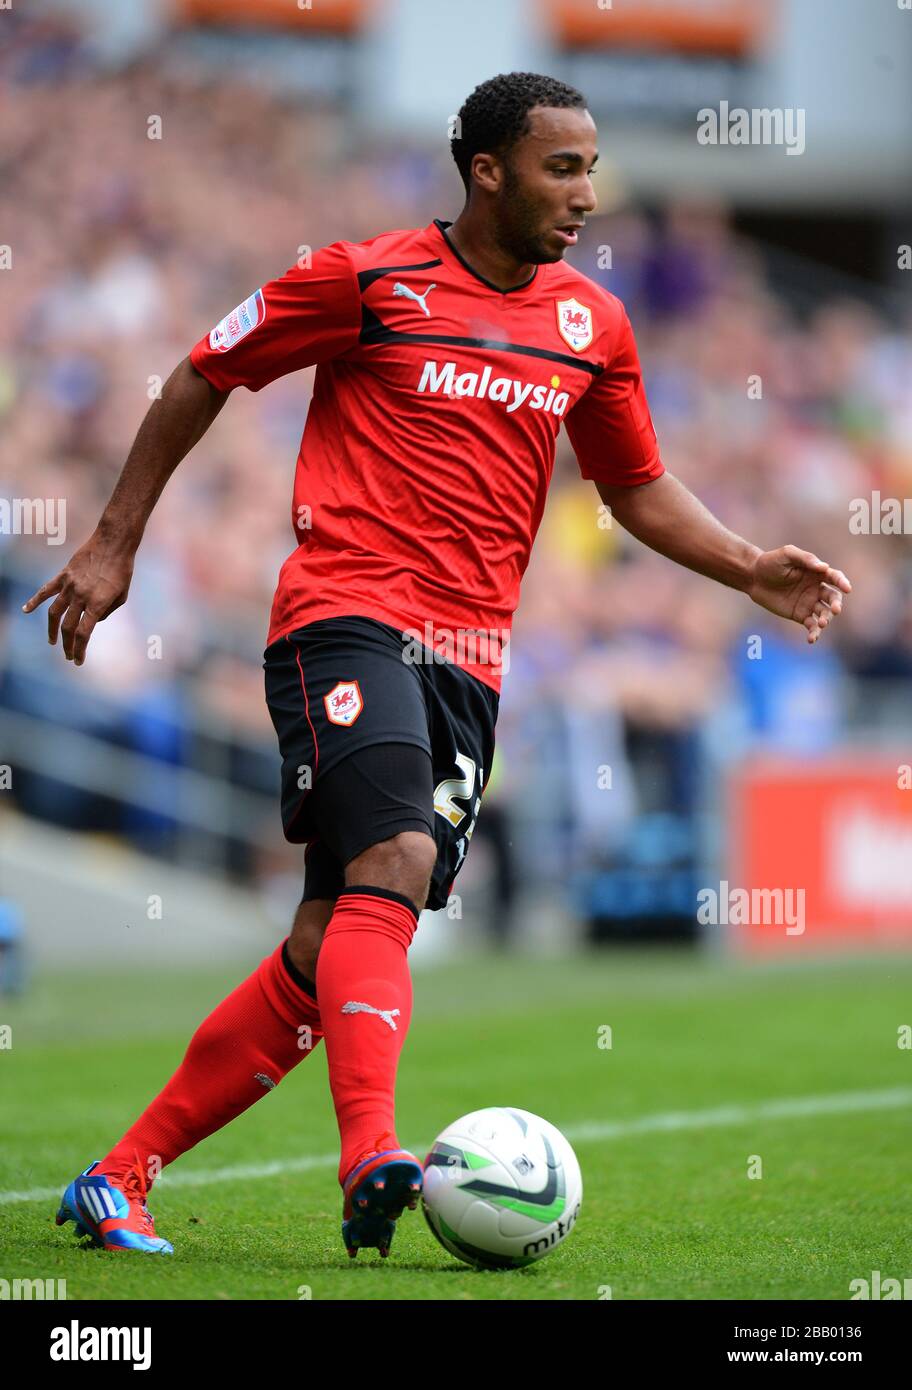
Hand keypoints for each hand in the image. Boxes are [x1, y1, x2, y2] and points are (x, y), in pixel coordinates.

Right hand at [22, 530, 134, 664]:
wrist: (113, 544)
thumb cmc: (122, 570)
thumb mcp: (122, 596)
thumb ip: (106, 612)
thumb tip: (92, 620)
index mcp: (97, 604)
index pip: (84, 633)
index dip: (79, 649)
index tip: (78, 660)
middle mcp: (81, 596)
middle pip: (68, 627)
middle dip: (67, 645)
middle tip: (68, 655)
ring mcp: (70, 586)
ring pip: (55, 613)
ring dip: (52, 629)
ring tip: (52, 641)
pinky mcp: (63, 576)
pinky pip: (46, 590)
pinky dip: (34, 601)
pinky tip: (26, 610)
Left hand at [748, 544, 850, 643]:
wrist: (753, 578)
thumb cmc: (770, 562)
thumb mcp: (787, 554)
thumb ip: (805, 558)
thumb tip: (824, 567)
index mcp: (817, 573)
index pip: (835, 577)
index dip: (842, 582)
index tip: (847, 588)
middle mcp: (817, 588)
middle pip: (833, 598)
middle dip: (836, 604)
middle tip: (835, 610)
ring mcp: (809, 603)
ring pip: (825, 613)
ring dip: (826, 619)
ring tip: (822, 624)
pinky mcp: (800, 615)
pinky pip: (811, 625)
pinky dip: (814, 633)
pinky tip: (811, 639)